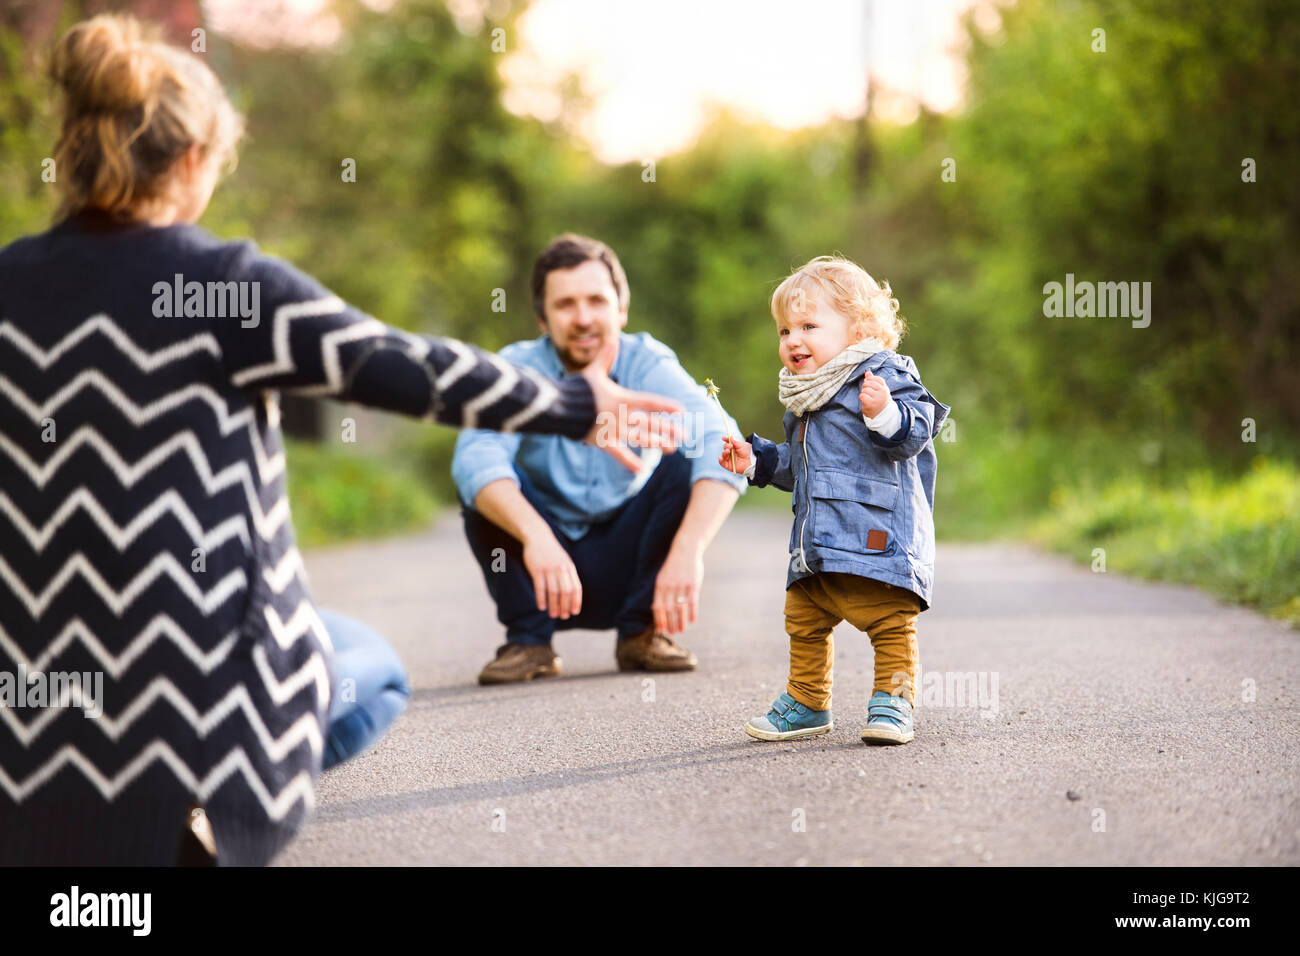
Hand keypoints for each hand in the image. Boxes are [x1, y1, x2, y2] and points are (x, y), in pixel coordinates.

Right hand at [522, 531, 581, 618]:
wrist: (538, 537)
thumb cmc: (551, 553)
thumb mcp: (564, 561)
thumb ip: (568, 575)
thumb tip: (570, 595)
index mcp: (569, 568)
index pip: (576, 587)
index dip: (576, 601)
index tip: (574, 612)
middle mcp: (561, 569)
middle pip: (566, 592)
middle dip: (565, 606)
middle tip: (563, 616)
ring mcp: (549, 569)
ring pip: (553, 591)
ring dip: (554, 605)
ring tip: (553, 615)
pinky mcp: (537, 569)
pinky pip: (540, 587)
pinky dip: (541, 598)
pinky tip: (541, 607)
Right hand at [582, 337, 682, 470]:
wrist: (559, 406)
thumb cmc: (577, 388)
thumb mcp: (593, 372)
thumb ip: (605, 358)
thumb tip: (613, 340)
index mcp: (622, 398)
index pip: (650, 402)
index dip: (666, 406)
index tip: (681, 410)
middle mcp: (621, 415)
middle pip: (649, 423)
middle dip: (668, 429)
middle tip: (685, 436)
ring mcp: (613, 429)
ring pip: (640, 438)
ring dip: (657, 443)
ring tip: (672, 449)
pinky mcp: (602, 441)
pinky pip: (619, 453)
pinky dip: (630, 462)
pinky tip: (643, 470)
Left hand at [653, 544, 703, 635]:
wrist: (686, 550)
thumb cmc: (674, 566)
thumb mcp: (663, 577)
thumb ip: (660, 592)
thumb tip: (655, 608)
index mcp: (660, 585)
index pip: (658, 607)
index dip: (659, 619)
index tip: (661, 630)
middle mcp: (669, 587)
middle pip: (669, 610)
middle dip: (670, 624)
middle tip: (673, 633)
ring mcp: (682, 586)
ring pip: (680, 609)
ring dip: (681, 621)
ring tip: (681, 630)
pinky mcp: (693, 585)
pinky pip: (692, 602)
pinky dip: (692, 613)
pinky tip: (693, 621)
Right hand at [717, 435, 752, 473]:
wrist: (751, 461)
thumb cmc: (747, 453)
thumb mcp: (742, 445)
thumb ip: (735, 442)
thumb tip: (730, 437)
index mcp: (733, 448)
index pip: (728, 443)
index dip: (725, 440)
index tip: (723, 438)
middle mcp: (731, 453)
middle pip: (725, 448)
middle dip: (726, 446)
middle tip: (731, 446)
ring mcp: (729, 459)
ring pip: (723, 455)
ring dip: (724, 452)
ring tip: (728, 451)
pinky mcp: (728, 466)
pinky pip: (722, 463)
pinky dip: (720, 460)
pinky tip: (720, 457)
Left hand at [859, 372, 889, 417]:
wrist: (881, 414)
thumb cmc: (879, 400)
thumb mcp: (879, 390)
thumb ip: (873, 380)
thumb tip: (867, 372)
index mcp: (885, 388)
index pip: (876, 378)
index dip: (870, 380)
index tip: (871, 386)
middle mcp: (882, 392)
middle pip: (868, 383)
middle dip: (865, 387)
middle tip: (868, 393)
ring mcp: (877, 398)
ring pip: (865, 389)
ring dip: (863, 393)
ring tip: (867, 398)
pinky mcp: (871, 403)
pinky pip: (862, 395)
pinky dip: (861, 397)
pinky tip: (865, 401)